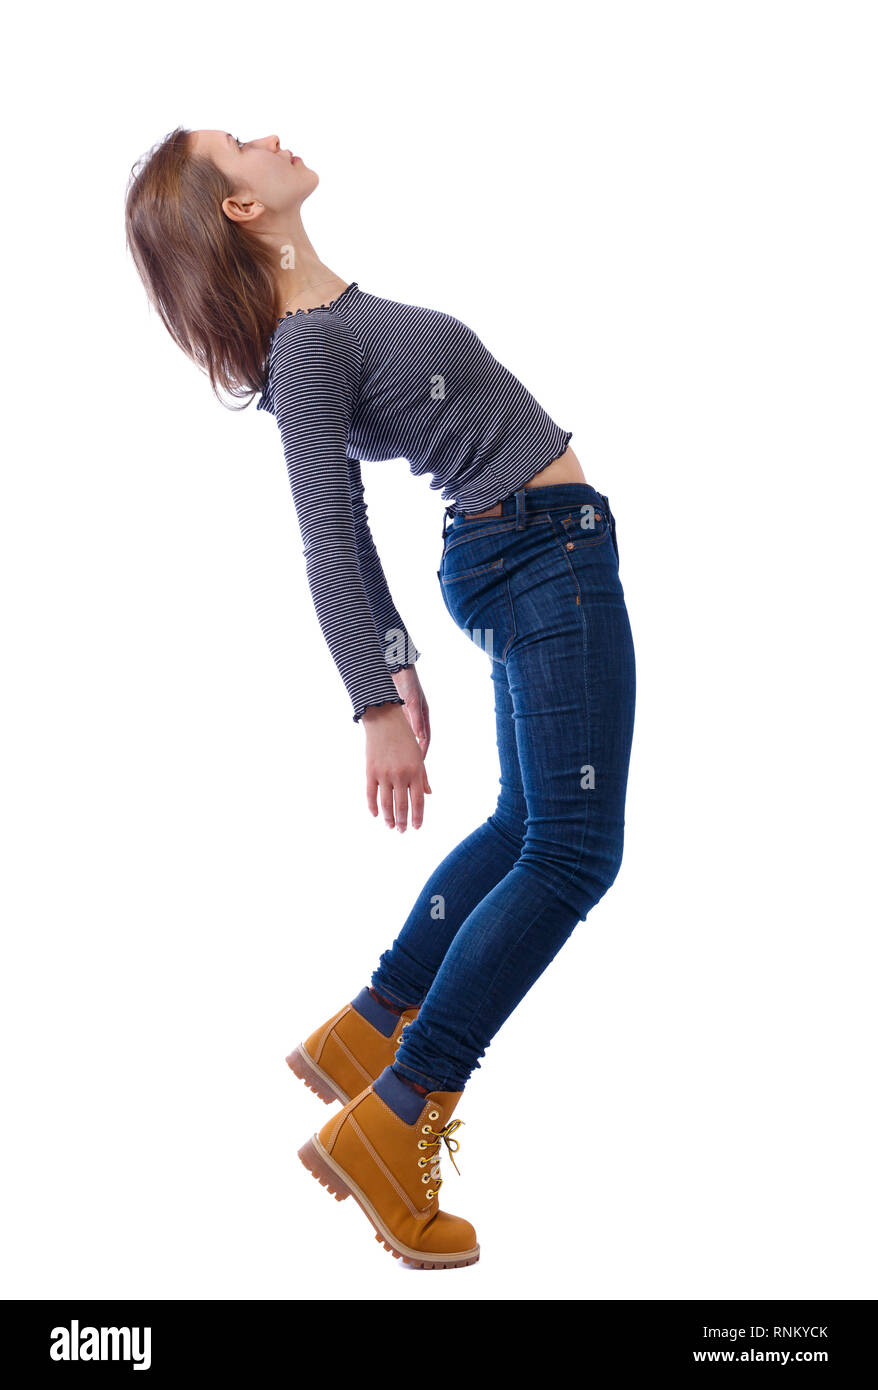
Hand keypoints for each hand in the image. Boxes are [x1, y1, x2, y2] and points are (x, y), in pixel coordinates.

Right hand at [362, 702, 431, 831]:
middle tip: (402, 831)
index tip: (416, 827)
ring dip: (389, 818)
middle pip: (402, 806)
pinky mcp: (370, 772)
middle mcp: (401, 775)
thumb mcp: (418, 756)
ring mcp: (384, 774)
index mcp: (415, 772)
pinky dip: (373, 807)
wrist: (384, 721)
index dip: (417, 817)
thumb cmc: (404, 739)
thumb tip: (428, 794)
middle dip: (403, 821)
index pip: (418, 801)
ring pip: (386, 804)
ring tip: (391, 826)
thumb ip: (423, 777)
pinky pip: (371, 794)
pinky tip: (376, 814)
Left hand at [392, 665, 430, 756]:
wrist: (395, 666)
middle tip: (409, 768)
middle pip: (415, 740)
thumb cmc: (407, 681)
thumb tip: (419, 737)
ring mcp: (405, 714)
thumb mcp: (412, 701)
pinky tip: (385, 745)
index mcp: (423, 715)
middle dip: (413, 754)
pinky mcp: (395, 711)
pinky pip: (395, 728)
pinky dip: (392, 737)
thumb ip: (415, 719)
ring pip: (405, 735)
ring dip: (402, 747)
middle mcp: (415, 717)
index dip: (422, 752)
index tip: (419, 765)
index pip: (425, 739)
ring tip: (396, 760)